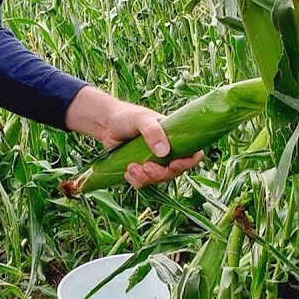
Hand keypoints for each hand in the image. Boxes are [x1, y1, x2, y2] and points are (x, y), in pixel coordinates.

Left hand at [65, 86, 203, 188]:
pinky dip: (136, 181)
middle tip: (145, 166)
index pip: (192, 154)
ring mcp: (155, 161)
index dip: (188, 163)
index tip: (173, 164)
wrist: (106, 123)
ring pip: (159, 179)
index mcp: (174, 137)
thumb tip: (164, 152)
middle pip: (175, 171)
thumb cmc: (127, 116)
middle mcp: (168, 151)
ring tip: (131, 168)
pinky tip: (127, 172)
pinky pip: (145, 182)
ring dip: (146, 178)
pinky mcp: (141, 169)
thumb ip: (153, 132)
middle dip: (160, 174)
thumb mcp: (141, 119)